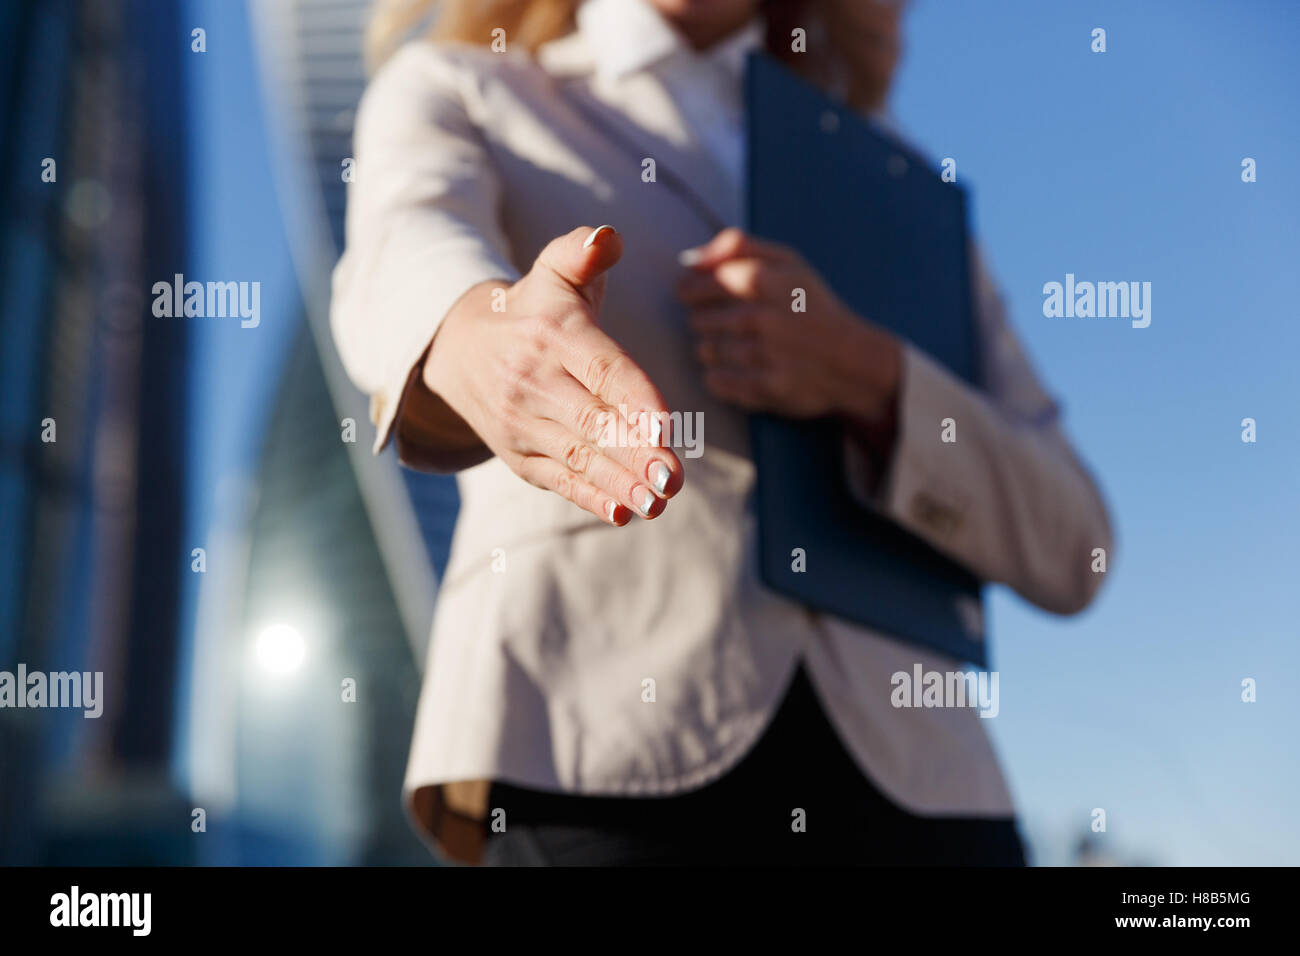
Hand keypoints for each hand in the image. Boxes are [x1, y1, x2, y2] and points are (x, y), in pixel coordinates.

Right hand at [423, 225, 681, 524]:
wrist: (458, 349)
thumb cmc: (532, 308)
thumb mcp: (552, 271)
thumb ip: (582, 252)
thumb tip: (609, 237)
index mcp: (553, 335)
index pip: (601, 369)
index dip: (635, 398)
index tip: (667, 426)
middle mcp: (533, 381)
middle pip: (593, 421)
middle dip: (635, 452)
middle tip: (674, 476)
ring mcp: (522, 422)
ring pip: (578, 456)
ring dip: (620, 483)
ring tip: (658, 502)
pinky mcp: (518, 454)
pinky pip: (558, 479)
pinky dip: (589, 498)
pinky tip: (621, 514)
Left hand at [675, 228, 901, 424]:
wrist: (854, 360)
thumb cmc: (813, 307)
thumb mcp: (788, 262)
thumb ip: (738, 248)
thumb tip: (690, 260)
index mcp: (762, 279)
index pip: (695, 286)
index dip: (693, 293)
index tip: (700, 298)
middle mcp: (760, 317)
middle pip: (697, 320)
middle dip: (708, 322)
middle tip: (734, 324)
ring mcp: (762, 355)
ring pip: (704, 351)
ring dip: (715, 350)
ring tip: (742, 346)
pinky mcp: (764, 389)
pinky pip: (716, 382)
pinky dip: (723, 378)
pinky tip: (745, 369)